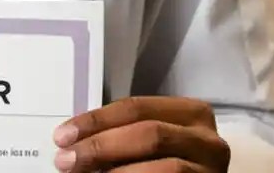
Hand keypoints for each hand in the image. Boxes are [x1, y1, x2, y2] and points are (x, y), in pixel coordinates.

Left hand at [52, 96, 230, 171]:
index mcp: (192, 113)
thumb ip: (122, 135)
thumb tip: (72, 142)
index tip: (62, 136)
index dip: (96, 121)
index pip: (137, 108)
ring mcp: (211, 171)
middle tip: (65, 160)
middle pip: (148, 134)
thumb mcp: (149, 140)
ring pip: (162, 169)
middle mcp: (208, 140)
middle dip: (101, 146)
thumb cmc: (164, 159)